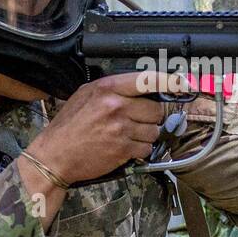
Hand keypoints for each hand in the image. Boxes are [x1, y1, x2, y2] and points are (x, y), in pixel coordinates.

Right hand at [26, 71, 187, 184]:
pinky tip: (125, 148)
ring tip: (126, 136)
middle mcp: (116, 106)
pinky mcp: (123, 149)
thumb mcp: (85, 96)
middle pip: (156, 109)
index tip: (183, 83)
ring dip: (146, 135)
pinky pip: (147, 148)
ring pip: (154, 130)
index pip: (147, 80)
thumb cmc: (68, 126)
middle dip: (150, 118)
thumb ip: (112, 90)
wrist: (54, 156)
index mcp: (107, 89)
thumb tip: (142, 88)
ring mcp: (121, 128)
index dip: (169, 82)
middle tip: (136, 122)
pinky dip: (140, 150)